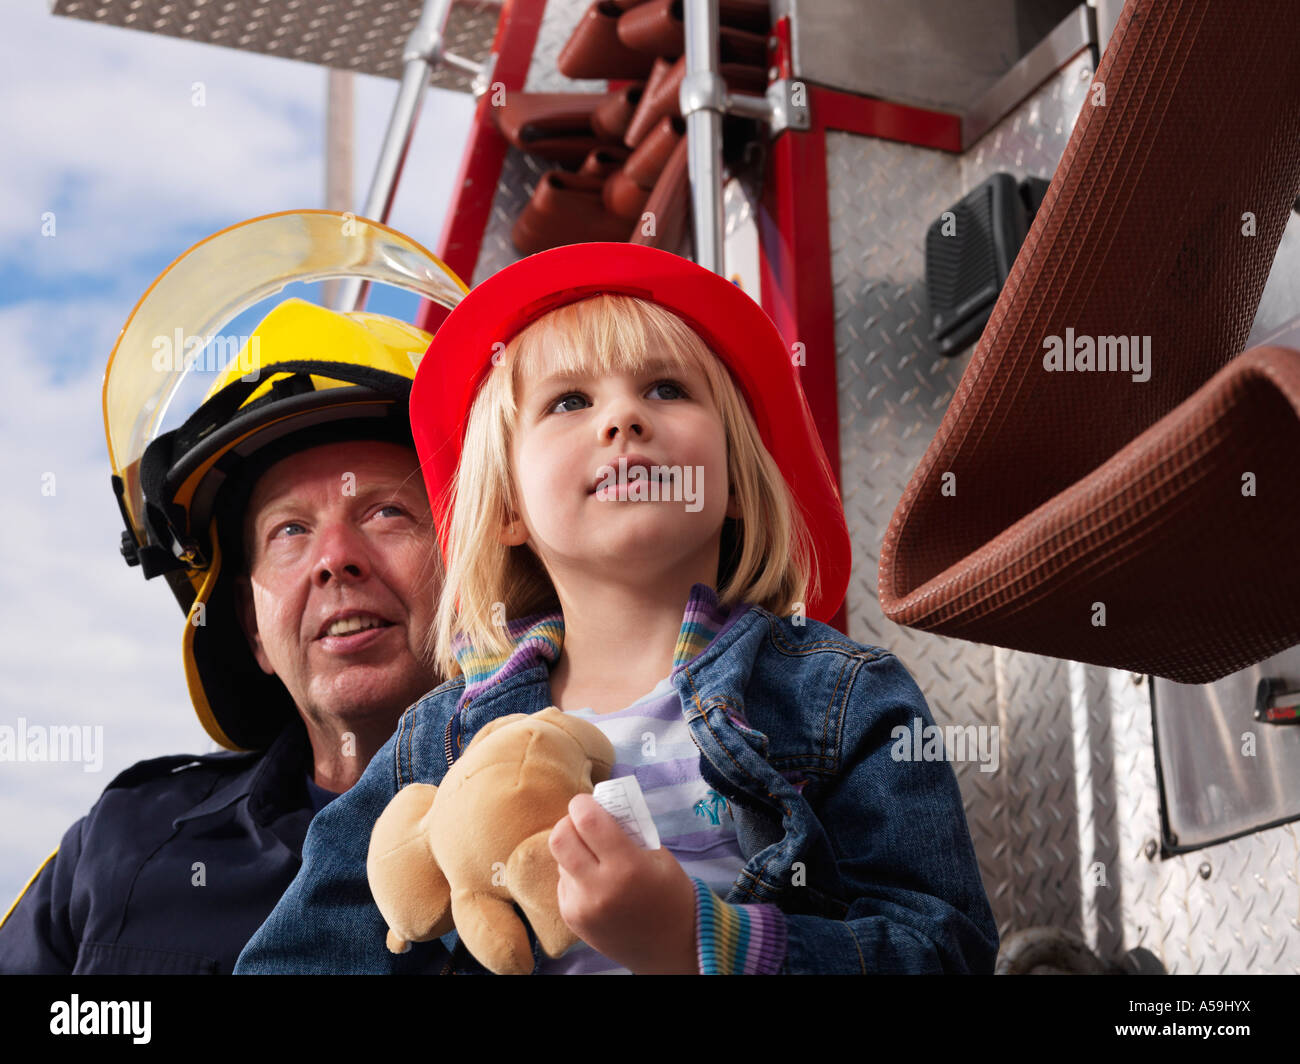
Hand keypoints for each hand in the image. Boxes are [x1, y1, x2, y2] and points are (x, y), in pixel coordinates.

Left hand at [549, 793, 697, 973]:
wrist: (671, 948)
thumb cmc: (671, 894)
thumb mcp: (657, 855)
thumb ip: (627, 832)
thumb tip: (598, 809)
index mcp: (626, 867)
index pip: (587, 821)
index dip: (582, 804)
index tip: (587, 802)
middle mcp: (599, 888)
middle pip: (560, 838)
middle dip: (568, 823)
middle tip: (582, 823)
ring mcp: (581, 907)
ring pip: (559, 860)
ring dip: (572, 851)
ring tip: (595, 857)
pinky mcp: (572, 919)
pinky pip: (563, 882)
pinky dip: (574, 874)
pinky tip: (595, 881)